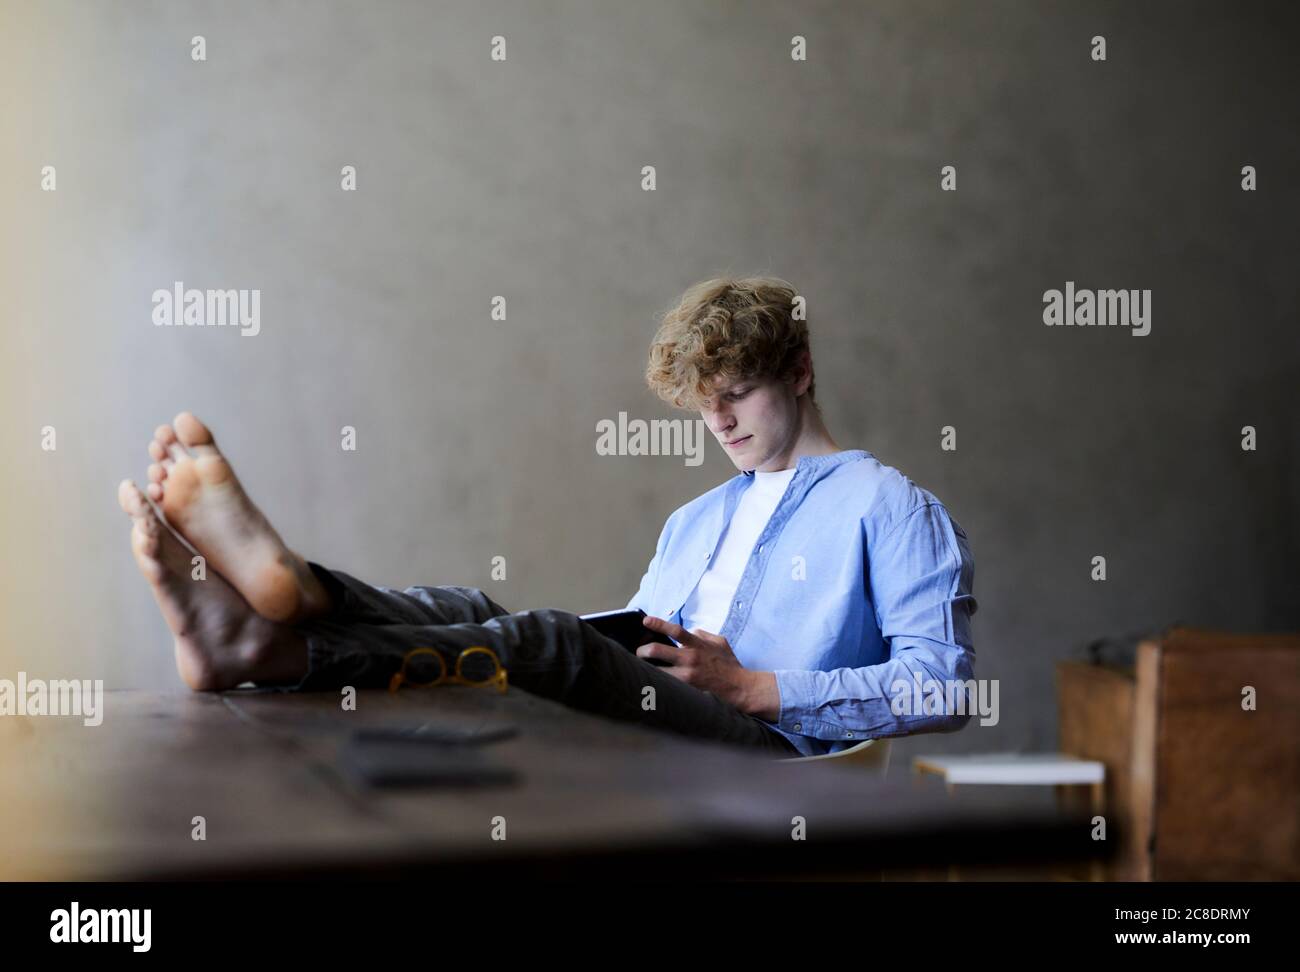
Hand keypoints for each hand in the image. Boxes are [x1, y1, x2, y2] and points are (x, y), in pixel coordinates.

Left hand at [636, 615, 775, 716]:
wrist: (741, 688)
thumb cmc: (729, 665)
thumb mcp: (720, 642)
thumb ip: (703, 635)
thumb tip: (689, 631)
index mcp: (697, 645)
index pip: (675, 630)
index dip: (658, 624)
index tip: (645, 621)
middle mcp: (690, 659)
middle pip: (657, 650)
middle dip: (643, 650)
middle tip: (639, 652)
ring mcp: (687, 676)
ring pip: (657, 671)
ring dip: (647, 669)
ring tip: (642, 669)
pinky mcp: (687, 691)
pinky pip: (667, 686)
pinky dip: (658, 684)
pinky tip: (652, 684)